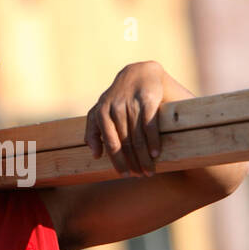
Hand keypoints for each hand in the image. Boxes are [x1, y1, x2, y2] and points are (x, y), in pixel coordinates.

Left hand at [85, 61, 165, 176]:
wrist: (139, 73)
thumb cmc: (117, 98)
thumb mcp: (99, 110)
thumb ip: (92, 131)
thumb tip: (95, 155)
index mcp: (102, 113)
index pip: (111, 143)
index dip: (118, 161)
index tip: (124, 174)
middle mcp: (116, 108)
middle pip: (126, 143)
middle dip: (133, 162)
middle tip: (139, 176)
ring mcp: (132, 104)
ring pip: (138, 137)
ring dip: (144, 157)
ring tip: (149, 171)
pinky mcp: (148, 100)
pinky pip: (150, 125)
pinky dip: (153, 141)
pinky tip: (155, 154)